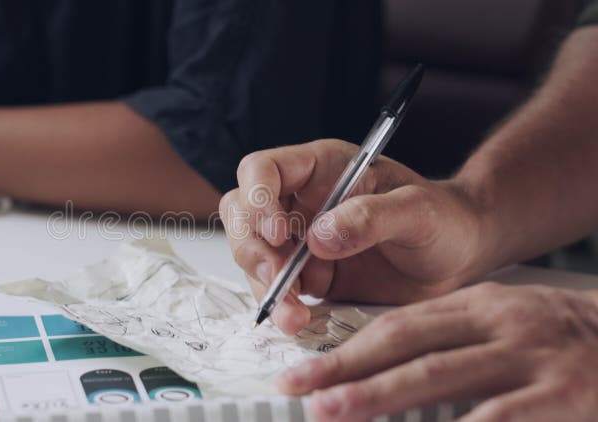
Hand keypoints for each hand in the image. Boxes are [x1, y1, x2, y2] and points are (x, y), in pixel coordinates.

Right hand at [219, 139, 492, 333]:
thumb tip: (319, 238)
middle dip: (252, 249)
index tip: (280, 233)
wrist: (459, 257)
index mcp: (322, 169)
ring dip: (263, 285)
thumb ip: (372, 216)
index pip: (264, 169)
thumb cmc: (444, 218)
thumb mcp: (419, 210)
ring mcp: (300, 240)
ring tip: (293, 316)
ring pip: (253, 255)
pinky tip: (297, 321)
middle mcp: (302, 201)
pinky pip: (276, 289)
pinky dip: (279, 307)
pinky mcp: (307, 276)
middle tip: (276, 280)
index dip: (258, 198)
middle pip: (243, 214)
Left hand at [278, 283, 597, 420]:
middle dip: (345, 369)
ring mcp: (532, 359)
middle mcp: (499, 324)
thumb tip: (383, 368)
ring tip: (331, 412)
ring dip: (379, 396)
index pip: (398, 325)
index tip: (302, 371)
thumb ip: (453, 342)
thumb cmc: (566, 342)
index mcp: (480, 306)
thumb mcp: (508, 326)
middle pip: (407, 344)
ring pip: (440, 377)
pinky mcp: (564, 396)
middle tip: (296, 390)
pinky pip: (497, 419)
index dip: (347, 349)